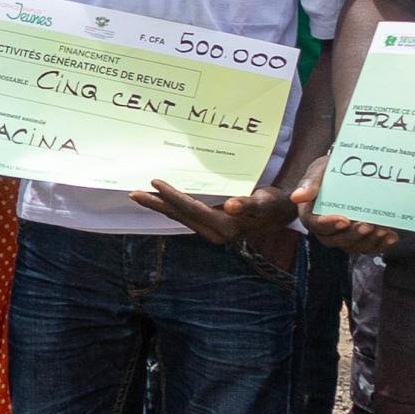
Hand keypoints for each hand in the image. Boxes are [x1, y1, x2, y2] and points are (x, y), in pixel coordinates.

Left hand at [141, 179, 301, 275]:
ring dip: (160, 206)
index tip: (155, 183)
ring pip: (180, 216)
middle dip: (157, 204)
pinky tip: (162, 199)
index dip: (173, 196)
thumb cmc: (274, 205)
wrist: (281, 214)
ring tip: (140, 195)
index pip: (192, 209)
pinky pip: (186, 215)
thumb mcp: (265, 202)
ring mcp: (211, 230)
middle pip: (179, 215)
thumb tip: (232, 206)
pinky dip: (172, 206)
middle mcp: (214, 231)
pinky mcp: (210, 225)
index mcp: (224, 226)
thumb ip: (249, 204)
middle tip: (133, 193)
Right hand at [288, 167, 401, 257]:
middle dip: (351, 235)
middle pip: (333, 240)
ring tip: (383, 231)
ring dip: (368, 241)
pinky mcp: (360, 237)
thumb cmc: (330, 170)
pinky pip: (368, 247)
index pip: (314, 224)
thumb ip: (310, 183)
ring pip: (352, 246)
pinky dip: (381, 245)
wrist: (350, 172)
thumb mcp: (319, 170)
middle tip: (367, 225)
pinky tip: (391, 236)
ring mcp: (343, 234)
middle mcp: (325, 228)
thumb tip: (297, 197)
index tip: (344, 220)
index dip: (328, 225)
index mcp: (310, 213)